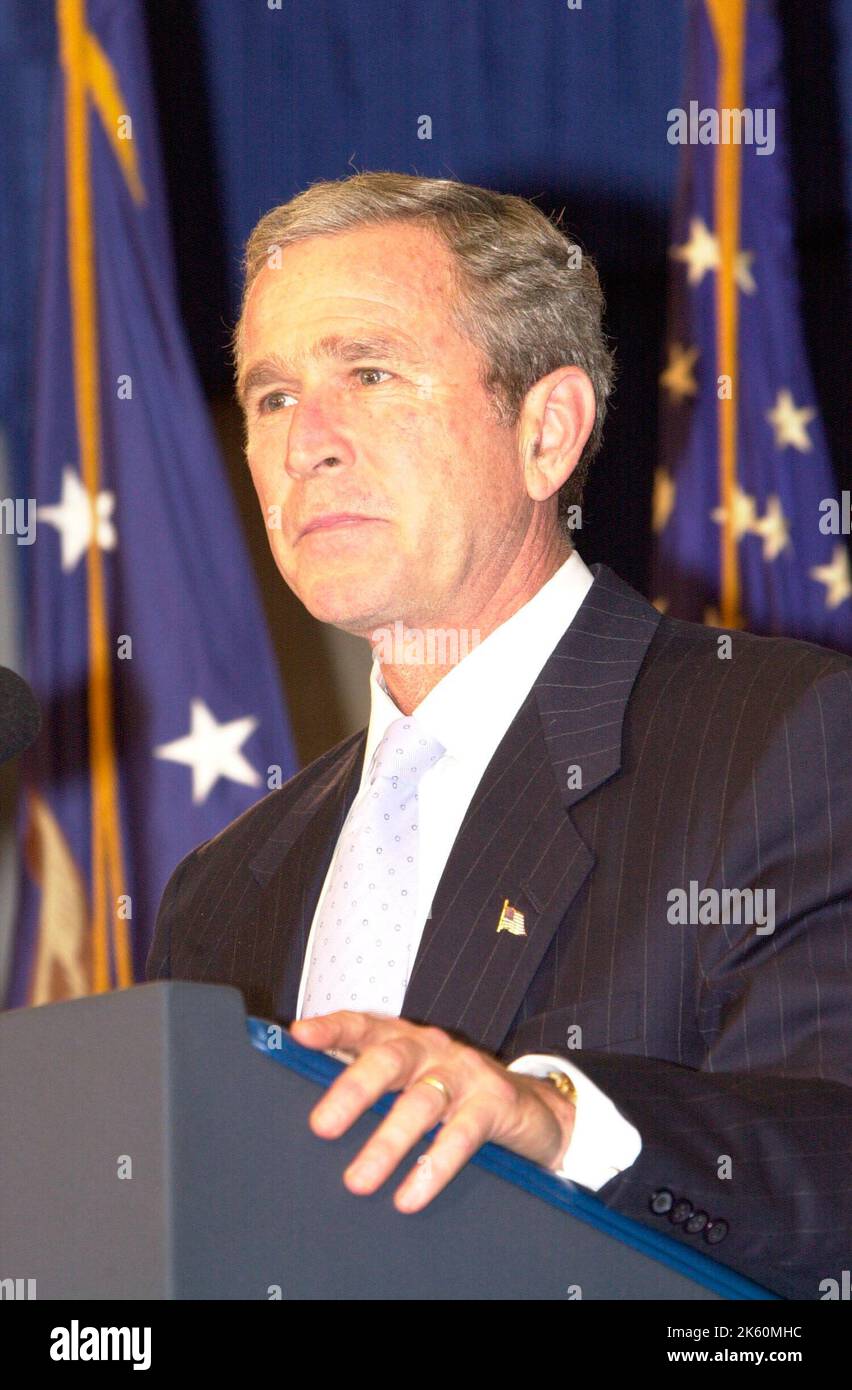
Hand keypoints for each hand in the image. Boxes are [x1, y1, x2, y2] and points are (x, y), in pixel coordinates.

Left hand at [288, 1010, 575, 1211]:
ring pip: (422, 1102)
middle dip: (353, 1090)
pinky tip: (410, 1195)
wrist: (531, 1108)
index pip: (364, 1026)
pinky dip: (434, 1166)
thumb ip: (367, 1086)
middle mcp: (432, 1048)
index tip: (299, 1035)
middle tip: (321, 1128)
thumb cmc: (452, 1096)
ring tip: (358, 1182)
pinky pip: (462, 1135)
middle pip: (389, 1059)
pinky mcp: (495, 1103)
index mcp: (403, 1039)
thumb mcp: (410, 1083)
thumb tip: (308, 1114)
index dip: (332, 1028)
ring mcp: (465, 1073)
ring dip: (387, 1142)